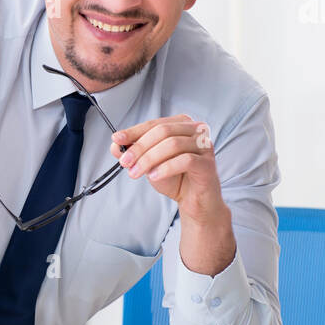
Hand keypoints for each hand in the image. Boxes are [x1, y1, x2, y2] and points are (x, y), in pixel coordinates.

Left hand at [110, 114, 224, 224]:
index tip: (117, 139)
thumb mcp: (150, 164)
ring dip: (149, 159)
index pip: (154, 123)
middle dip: (140, 147)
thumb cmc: (176, 178)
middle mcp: (196, 130)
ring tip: (136, 172)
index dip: (134, 131)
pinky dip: (166, 168)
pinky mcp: (208, 163)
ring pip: (173, 144)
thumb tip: (116, 146)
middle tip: (125, 162)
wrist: (194, 201)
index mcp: (182, 124)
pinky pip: (185, 160)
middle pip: (163, 131)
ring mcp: (204, 145)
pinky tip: (154, 176)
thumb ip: (134, 153)